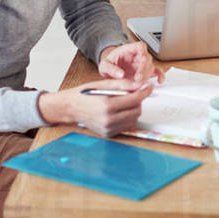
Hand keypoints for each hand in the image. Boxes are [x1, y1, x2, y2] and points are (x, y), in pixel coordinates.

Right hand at [38, 81, 152, 136]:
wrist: (70, 108)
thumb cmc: (85, 94)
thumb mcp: (102, 84)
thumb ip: (122, 84)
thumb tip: (139, 84)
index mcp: (107, 105)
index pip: (134, 99)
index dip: (144, 92)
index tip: (149, 87)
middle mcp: (108, 119)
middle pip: (137, 111)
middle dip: (139, 101)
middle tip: (133, 94)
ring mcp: (108, 128)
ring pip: (133, 119)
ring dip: (134, 109)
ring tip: (124, 102)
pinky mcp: (108, 134)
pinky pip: (126, 125)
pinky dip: (127, 117)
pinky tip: (119, 111)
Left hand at [99, 41, 163, 85]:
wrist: (109, 69)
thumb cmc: (109, 63)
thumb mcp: (104, 65)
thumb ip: (110, 68)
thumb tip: (120, 74)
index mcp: (129, 49)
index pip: (140, 46)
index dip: (143, 51)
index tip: (141, 59)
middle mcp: (138, 56)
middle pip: (147, 58)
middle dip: (143, 69)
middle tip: (137, 78)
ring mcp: (142, 64)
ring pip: (151, 67)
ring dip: (147, 76)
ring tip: (139, 83)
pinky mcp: (145, 72)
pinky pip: (156, 72)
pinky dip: (159, 76)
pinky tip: (159, 81)